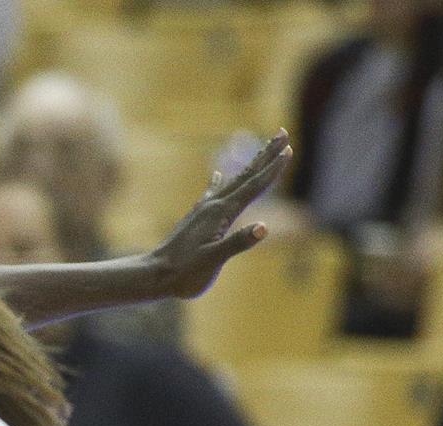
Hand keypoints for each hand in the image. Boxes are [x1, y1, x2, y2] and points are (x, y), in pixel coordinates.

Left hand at [150, 129, 292, 298]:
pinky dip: (218, 182)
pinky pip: (211, 193)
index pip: (254, 187)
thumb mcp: (213, 260)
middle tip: (283, 133)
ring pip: (232, 181)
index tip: (289, 149)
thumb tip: (264, 227)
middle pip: (246, 175)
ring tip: (262, 152)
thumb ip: (238, 243)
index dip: (273, 169)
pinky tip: (216, 176)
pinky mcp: (194, 218)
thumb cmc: (184, 272)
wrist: (153, 275)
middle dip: (266, 155)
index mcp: (221, 213)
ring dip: (250, 166)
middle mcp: (212, 205)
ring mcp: (202, 210)